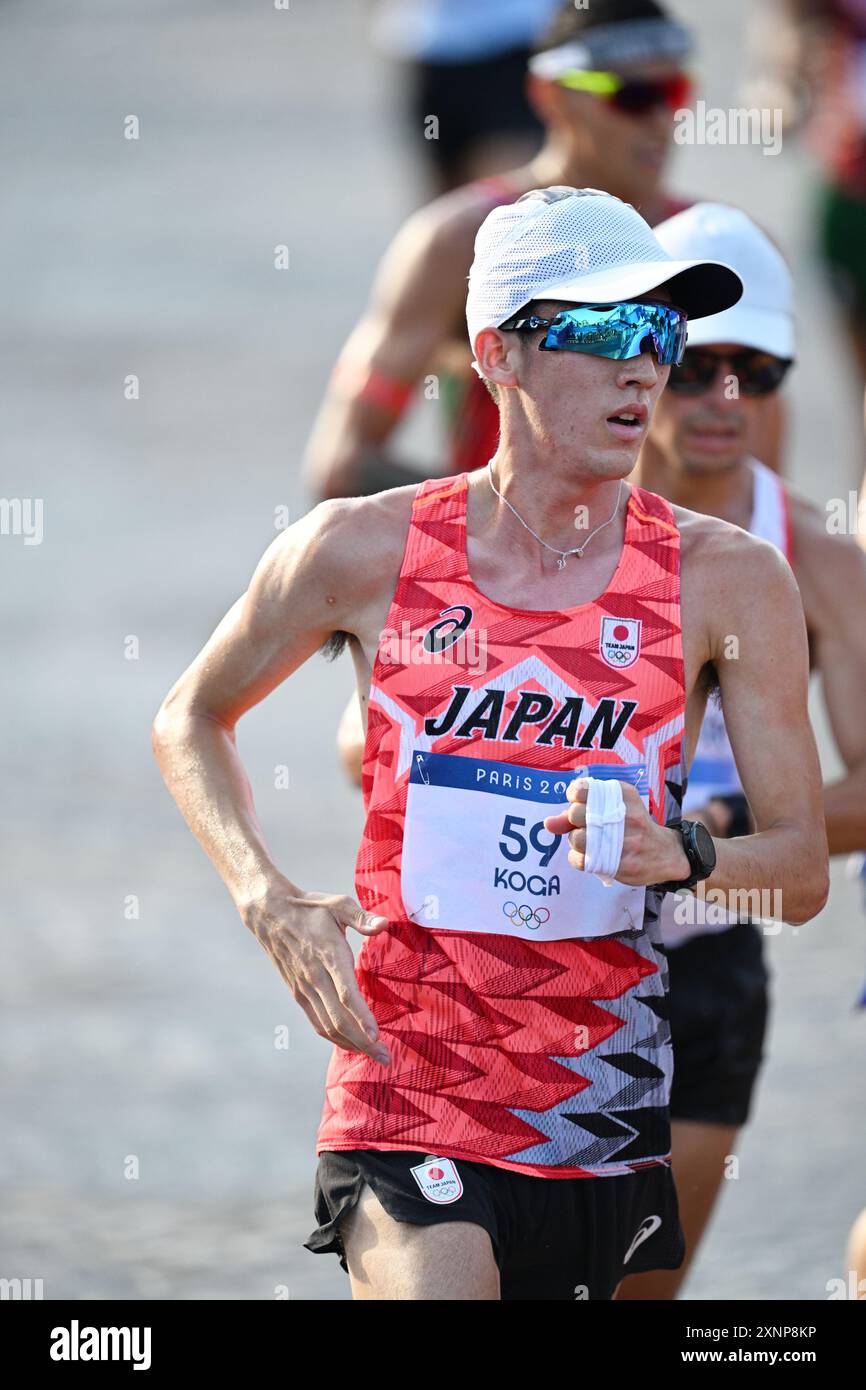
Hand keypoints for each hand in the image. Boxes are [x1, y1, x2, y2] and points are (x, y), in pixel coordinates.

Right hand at [237, 876, 391, 1065]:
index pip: (346, 995)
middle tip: (385, 1058)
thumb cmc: (309, 908)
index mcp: (329, 956)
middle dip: (363, 1042)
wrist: (269, 914)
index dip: (361, 1018)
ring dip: (351, 1044)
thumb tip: (384, 924)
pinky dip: (334, 1036)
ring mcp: (305, 989)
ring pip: (327, 1026)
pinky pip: (317, 1021)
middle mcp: (315, 978)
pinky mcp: (298, 993)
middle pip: (339, 1019)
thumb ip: (362, 917)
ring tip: (373, 1054)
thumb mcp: (338, 904)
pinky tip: (350, 1042)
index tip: (377, 1036)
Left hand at [543, 778, 689, 886]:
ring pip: (577, 839)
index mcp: (622, 794)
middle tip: (587, 826)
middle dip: (574, 821)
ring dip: (577, 841)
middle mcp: (624, 815)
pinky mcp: (621, 863)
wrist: (665, 853)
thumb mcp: (614, 809)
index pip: (581, 789)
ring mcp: (624, 840)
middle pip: (576, 814)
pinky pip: (582, 861)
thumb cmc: (633, 827)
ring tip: (590, 842)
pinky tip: (590, 856)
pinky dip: (579, 859)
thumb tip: (548, 823)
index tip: (580, 804)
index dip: (574, 798)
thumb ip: (578, 811)